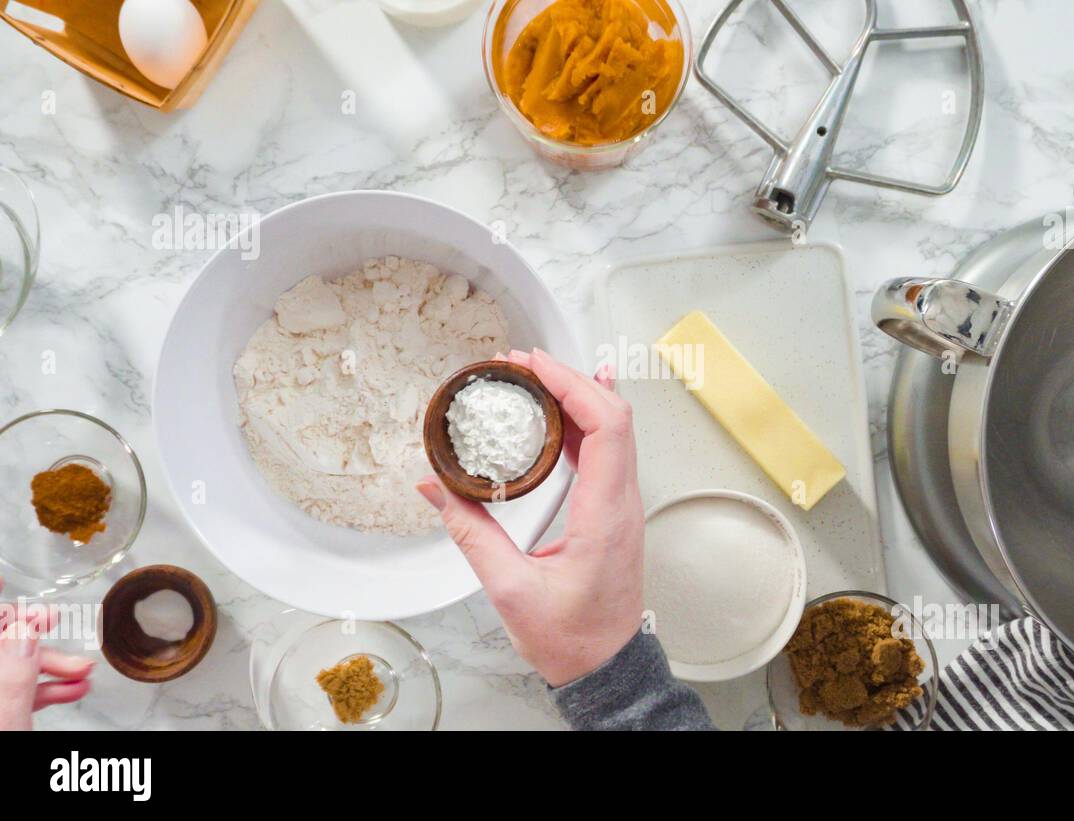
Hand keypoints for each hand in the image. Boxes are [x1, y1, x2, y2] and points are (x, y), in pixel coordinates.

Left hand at [0, 580, 94, 730]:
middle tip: (56, 620)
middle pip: (4, 643)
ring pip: (15, 666)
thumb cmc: (1, 740)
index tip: (5, 577)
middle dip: (34, 634)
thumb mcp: (7, 715)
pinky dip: (49, 685)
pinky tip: (75, 687)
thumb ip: (15, 673)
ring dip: (53, 664)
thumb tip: (26, 630)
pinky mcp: (2, 710)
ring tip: (84, 668)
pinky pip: (21, 688)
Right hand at [418, 348, 644, 686]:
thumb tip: (435, 488)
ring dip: (574, 397)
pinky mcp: (614, 511)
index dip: (573, 386)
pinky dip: (581, 422)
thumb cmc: (572, 639)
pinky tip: (564, 408)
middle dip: (567, 380)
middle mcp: (623, 503)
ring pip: (612, 430)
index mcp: (606, 516)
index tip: (534, 367)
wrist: (606, 667)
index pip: (606, 427)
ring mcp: (623, 505)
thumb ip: (470, 534)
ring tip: (530, 378)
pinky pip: (607, 451)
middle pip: (612, 417)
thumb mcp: (510, 590)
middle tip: (520, 364)